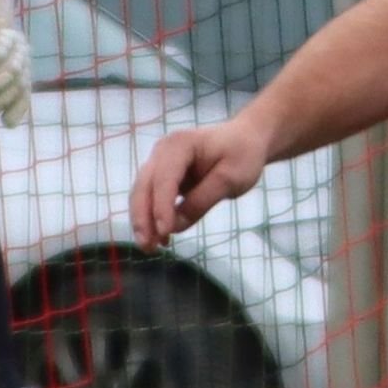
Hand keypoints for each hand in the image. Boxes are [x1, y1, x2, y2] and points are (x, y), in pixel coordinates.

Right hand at [131, 112, 276, 246]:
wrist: (245, 140)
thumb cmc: (242, 155)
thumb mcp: (231, 179)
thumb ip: (202, 201)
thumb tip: (175, 226)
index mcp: (180, 145)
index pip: (164, 179)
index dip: (161, 207)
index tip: (165, 232)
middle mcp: (162, 151)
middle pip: (143, 186)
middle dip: (142, 218)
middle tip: (148, 247)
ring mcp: (159, 162)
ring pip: (141, 194)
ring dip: (143, 221)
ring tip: (150, 248)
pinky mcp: (162, 176)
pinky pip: (150, 198)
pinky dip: (151, 218)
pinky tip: (160, 238)